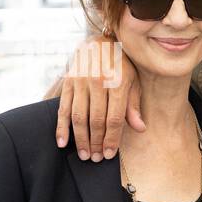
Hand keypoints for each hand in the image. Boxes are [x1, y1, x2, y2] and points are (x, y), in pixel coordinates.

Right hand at [55, 37, 142, 160]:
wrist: (99, 42)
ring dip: (80, 139)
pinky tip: (62, 142)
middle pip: (95, 120)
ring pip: (78, 116)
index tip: (109, 154)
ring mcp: (80, 82)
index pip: (114, 117)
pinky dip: (61, 127)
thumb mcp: (133, 81)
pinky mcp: (67, 82)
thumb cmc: (121, 65)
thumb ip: (134, 105)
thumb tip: (140, 128)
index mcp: (117, 83)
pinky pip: (63, 108)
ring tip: (84, 155)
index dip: (111, 138)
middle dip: (96, 142)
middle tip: (95, 159)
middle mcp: (97, 82)